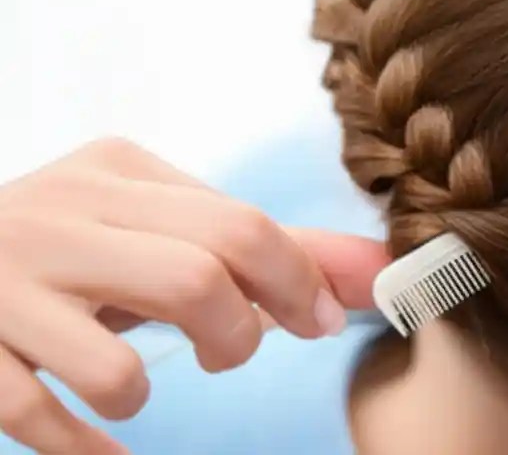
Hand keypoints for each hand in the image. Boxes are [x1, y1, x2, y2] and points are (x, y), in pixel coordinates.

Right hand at [0, 138, 389, 454]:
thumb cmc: (72, 246)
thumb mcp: (157, 220)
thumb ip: (264, 246)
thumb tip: (379, 273)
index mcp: (116, 171)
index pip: (242, 227)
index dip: (299, 285)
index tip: (318, 321)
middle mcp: (57, 217)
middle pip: (195, 281)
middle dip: (240, 335)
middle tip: (234, 352)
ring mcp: (2, 285)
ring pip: (116, 367)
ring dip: (150, 395)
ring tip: (145, 383)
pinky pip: (40, 421)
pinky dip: (90, 451)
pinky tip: (111, 452)